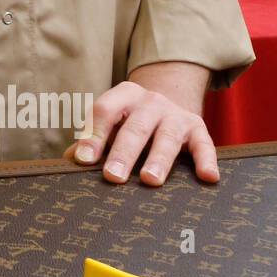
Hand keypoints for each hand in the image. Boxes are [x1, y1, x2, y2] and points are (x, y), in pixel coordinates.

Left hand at [62, 80, 219, 184]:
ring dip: (158, 159)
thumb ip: (91, 142)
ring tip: (149, 180)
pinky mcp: (197, 129)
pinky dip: (207, 160)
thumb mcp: (111, 125)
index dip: (94, 134)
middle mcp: (151, 102)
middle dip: (123, 152)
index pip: (105, 111)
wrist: (168, 103)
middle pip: (135, 127)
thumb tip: (68, 163)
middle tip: (113, 176)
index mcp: (123, 97)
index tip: (84, 160)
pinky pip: (204, 144)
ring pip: (167, 136)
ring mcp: (176, 114)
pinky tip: (208, 177)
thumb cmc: (129, 122)